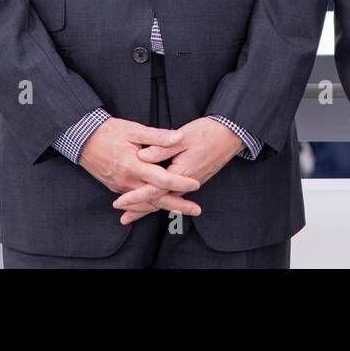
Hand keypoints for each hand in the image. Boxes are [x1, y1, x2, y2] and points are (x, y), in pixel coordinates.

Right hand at [77, 117, 201, 221]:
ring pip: (146, 202)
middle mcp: (126, 181)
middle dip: (177, 205)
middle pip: (156, 198)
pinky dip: (149, 204)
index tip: (196, 184)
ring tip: (183, 208)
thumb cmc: (109, 131)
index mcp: (133, 166)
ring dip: (165, 206)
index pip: (161, 179)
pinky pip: (136, 201)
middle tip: (197, 210)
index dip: (180, 182)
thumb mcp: (134, 130)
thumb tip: (179, 137)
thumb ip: (157, 136)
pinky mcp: (116, 188)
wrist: (82, 138)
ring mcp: (120, 187)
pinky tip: (161, 206)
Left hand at [114, 117, 245, 223]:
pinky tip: (155, 200)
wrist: (231, 134)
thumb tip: (141, 157)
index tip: (119, 202)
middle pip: (159, 201)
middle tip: (123, 218)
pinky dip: (161, 199)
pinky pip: (174, 194)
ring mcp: (191, 182)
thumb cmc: (207, 133)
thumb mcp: (183, 137)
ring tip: (134, 214)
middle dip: (140, 210)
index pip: (153, 190)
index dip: (135, 197)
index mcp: (181, 173)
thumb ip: (161, 147)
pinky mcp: (194, 179)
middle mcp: (186, 183)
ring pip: (167, 199)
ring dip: (150, 207)